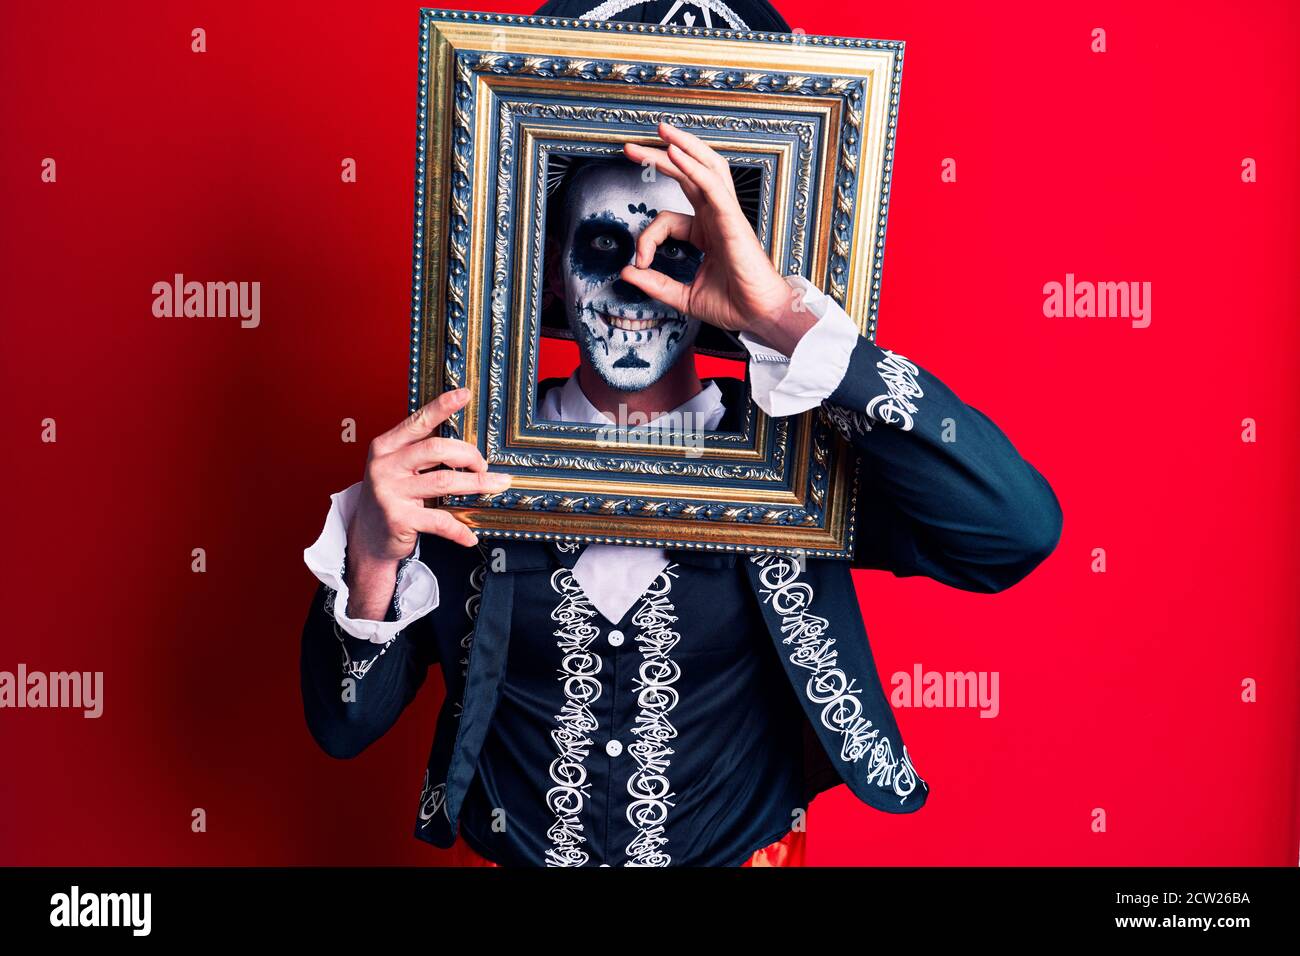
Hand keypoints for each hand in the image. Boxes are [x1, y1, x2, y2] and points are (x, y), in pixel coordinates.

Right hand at [344, 389, 509, 618]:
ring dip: (477, 484)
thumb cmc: (390, 498)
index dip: (442, 406)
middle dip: (468, 455)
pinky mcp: (398, 518)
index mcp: (386, 447)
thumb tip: (463, 443)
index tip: (464, 394)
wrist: (367, 538)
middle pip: (436, 449)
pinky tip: (470, 535)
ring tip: (497, 484)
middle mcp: (385, 466)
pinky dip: (459, 529)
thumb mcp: (396, 468)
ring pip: (444, 482)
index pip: (418, 421)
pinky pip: (439, 521)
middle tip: (484, 464)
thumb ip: (420, 452)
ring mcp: (390, 492)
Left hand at [622, 122, 815, 355]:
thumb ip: (655, 284)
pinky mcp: (732, 220)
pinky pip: (711, 185)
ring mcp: (726, 215)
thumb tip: (626, 272)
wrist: (759, 316)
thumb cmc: (733, 305)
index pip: (666, 219)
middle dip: (659, 157)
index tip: (639, 263)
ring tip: (661, 131)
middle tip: (630, 147)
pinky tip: (674, 153)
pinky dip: (692, 166)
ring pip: (705, 167)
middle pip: (688, 174)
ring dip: (682, 145)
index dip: (646, 238)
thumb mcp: (682, 296)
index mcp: (706, 231)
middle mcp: (716, 217)